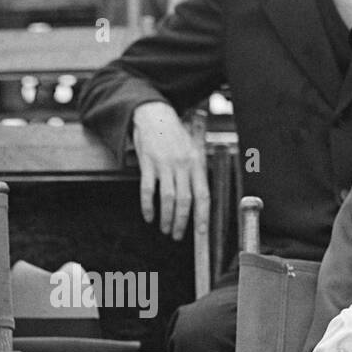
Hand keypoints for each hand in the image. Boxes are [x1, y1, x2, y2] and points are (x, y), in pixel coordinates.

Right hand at [131, 100, 208, 240]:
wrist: (155, 116)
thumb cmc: (175, 136)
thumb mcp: (192, 150)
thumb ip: (197, 172)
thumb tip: (200, 201)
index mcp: (197, 163)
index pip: (203, 195)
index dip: (203, 216)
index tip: (201, 233)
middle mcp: (183, 165)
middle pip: (185, 200)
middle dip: (181, 222)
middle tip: (177, 235)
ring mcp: (165, 164)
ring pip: (168, 199)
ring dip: (166, 218)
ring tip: (164, 229)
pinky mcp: (148, 163)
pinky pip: (148, 190)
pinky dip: (148, 206)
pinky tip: (149, 216)